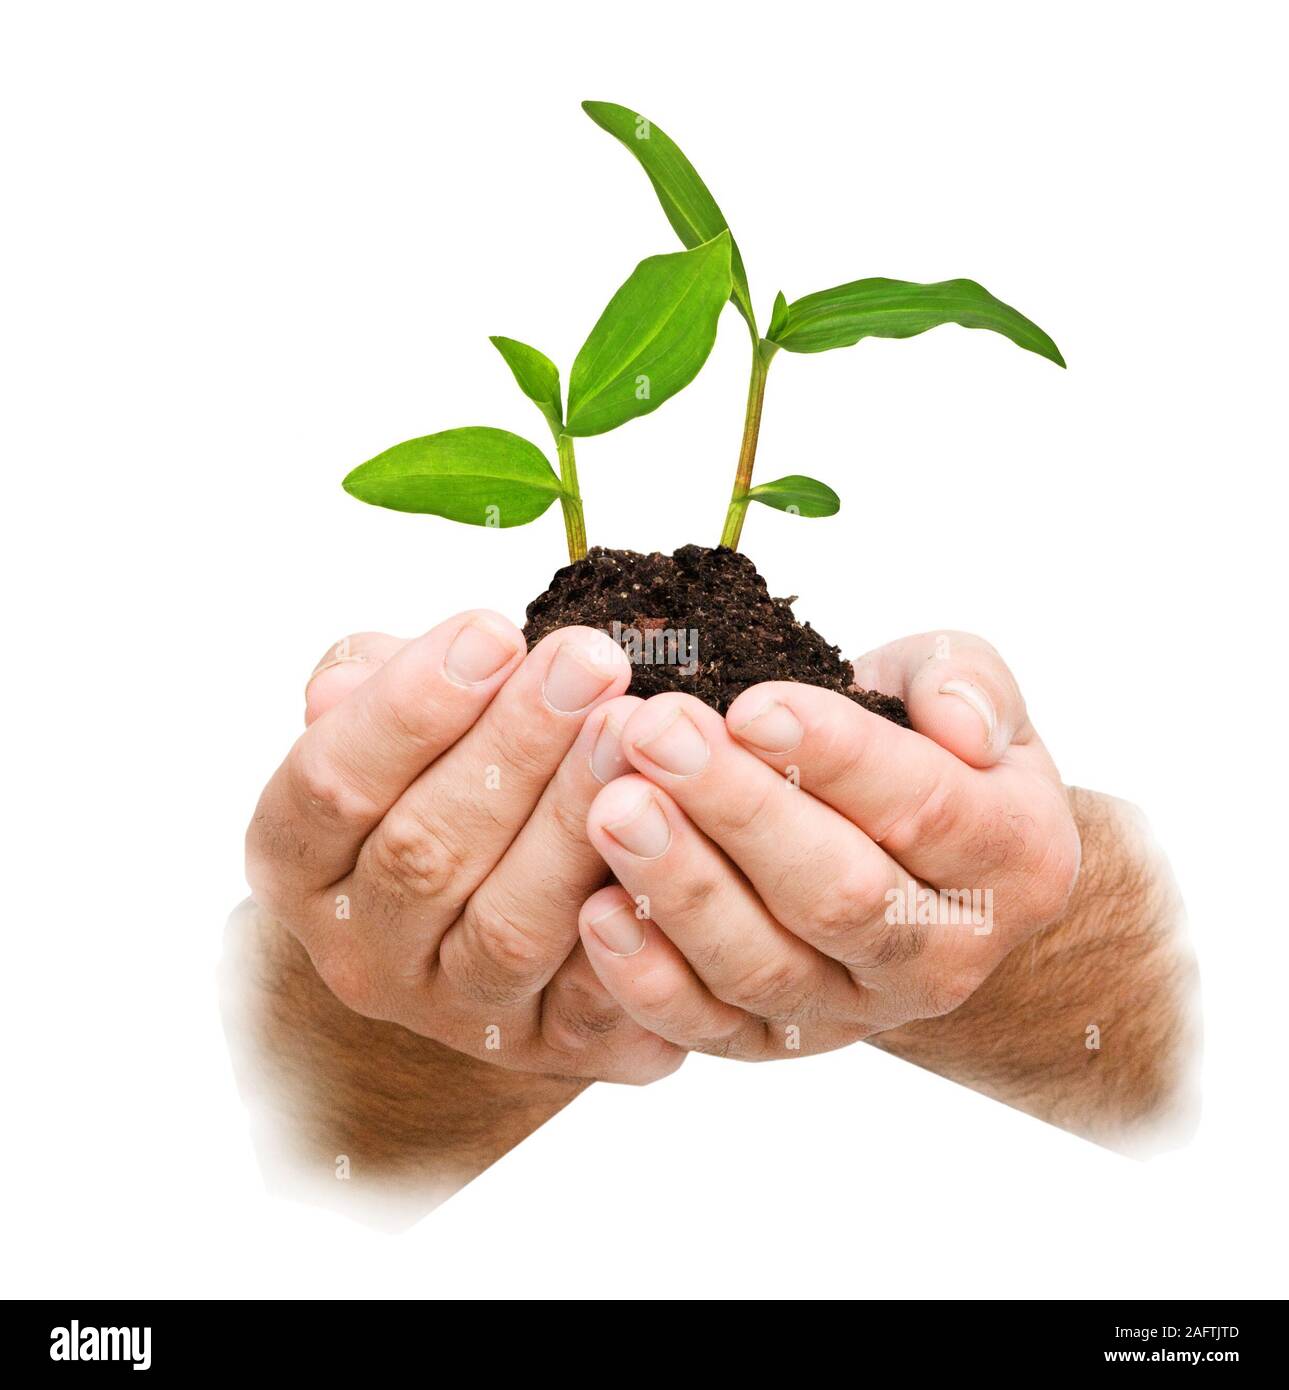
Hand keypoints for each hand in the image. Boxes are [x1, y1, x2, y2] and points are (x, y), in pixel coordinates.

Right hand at [244, 612, 683, 1083]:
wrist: (477, 917)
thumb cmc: (434, 784)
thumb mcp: (385, 722)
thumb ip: (369, 690)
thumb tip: (362, 676)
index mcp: (300, 864)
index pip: (330, 786)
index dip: (409, 707)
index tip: (494, 630)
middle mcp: (362, 951)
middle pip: (425, 853)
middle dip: (513, 748)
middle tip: (591, 661)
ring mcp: (453, 1012)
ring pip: (508, 928)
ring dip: (572, 824)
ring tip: (632, 731)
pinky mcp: (549, 1047)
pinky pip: (593, 1001)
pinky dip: (634, 928)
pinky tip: (675, 841)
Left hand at [576, 631, 1081, 1058]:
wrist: (915, 863)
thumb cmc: (925, 748)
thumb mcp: (963, 689)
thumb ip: (969, 683)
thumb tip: (961, 725)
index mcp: (1014, 858)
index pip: (925, 809)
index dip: (837, 757)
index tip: (751, 704)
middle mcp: (945, 954)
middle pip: (838, 895)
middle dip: (738, 811)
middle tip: (653, 735)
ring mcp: (858, 1010)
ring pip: (766, 966)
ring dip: (683, 888)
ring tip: (611, 808)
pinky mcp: (779, 1041)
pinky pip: (711, 1027)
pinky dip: (649, 981)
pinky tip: (595, 912)